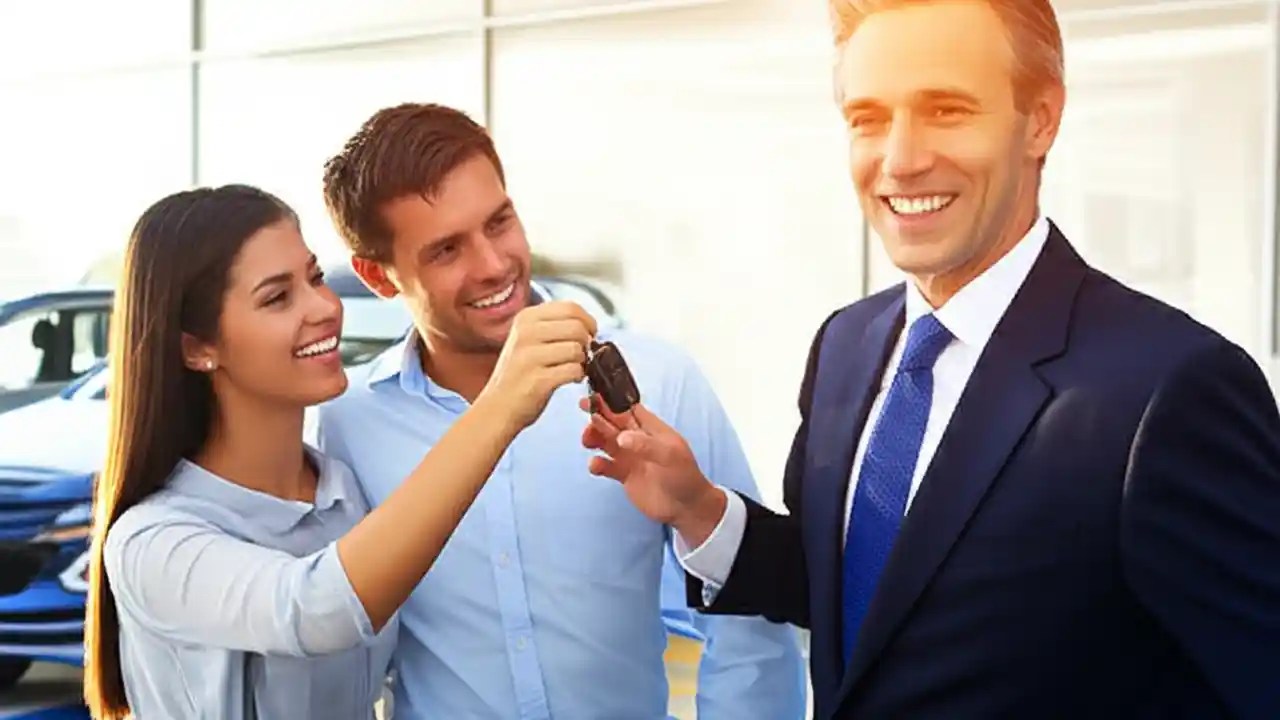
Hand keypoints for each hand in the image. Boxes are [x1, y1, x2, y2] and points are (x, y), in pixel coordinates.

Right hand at [478, 301, 596, 430]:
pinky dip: (577, 376)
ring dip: (582, 361)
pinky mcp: (538, 379)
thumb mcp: (529, 338)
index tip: (587, 335)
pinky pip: (574, 370)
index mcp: (526, 318)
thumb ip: (556, 326)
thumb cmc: (520, 374)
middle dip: (586, 343)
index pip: (570, 307)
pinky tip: (568, 380)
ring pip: (577, 349)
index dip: (587, 322)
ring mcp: (530, 356)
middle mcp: (525, 332)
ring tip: (570, 369)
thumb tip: (590, 326)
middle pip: (577, 327)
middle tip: (579, 356)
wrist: (497, 407)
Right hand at [580, 396, 726, 544]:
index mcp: (651, 428)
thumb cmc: (684, 476)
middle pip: (612, 421)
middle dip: (597, 414)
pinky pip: (605, 465)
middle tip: (584, 408)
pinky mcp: (623, 474)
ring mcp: (630, 456)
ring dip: (594, 437)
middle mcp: (637, 439)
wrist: (686, 508)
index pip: (628, 408)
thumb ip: (646, 445)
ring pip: (605, 441)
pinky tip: (596, 466)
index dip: (613, 399)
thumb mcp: (670, 456)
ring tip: (587, 441)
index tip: (596, 394)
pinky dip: (597, 464)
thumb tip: (622, 437)